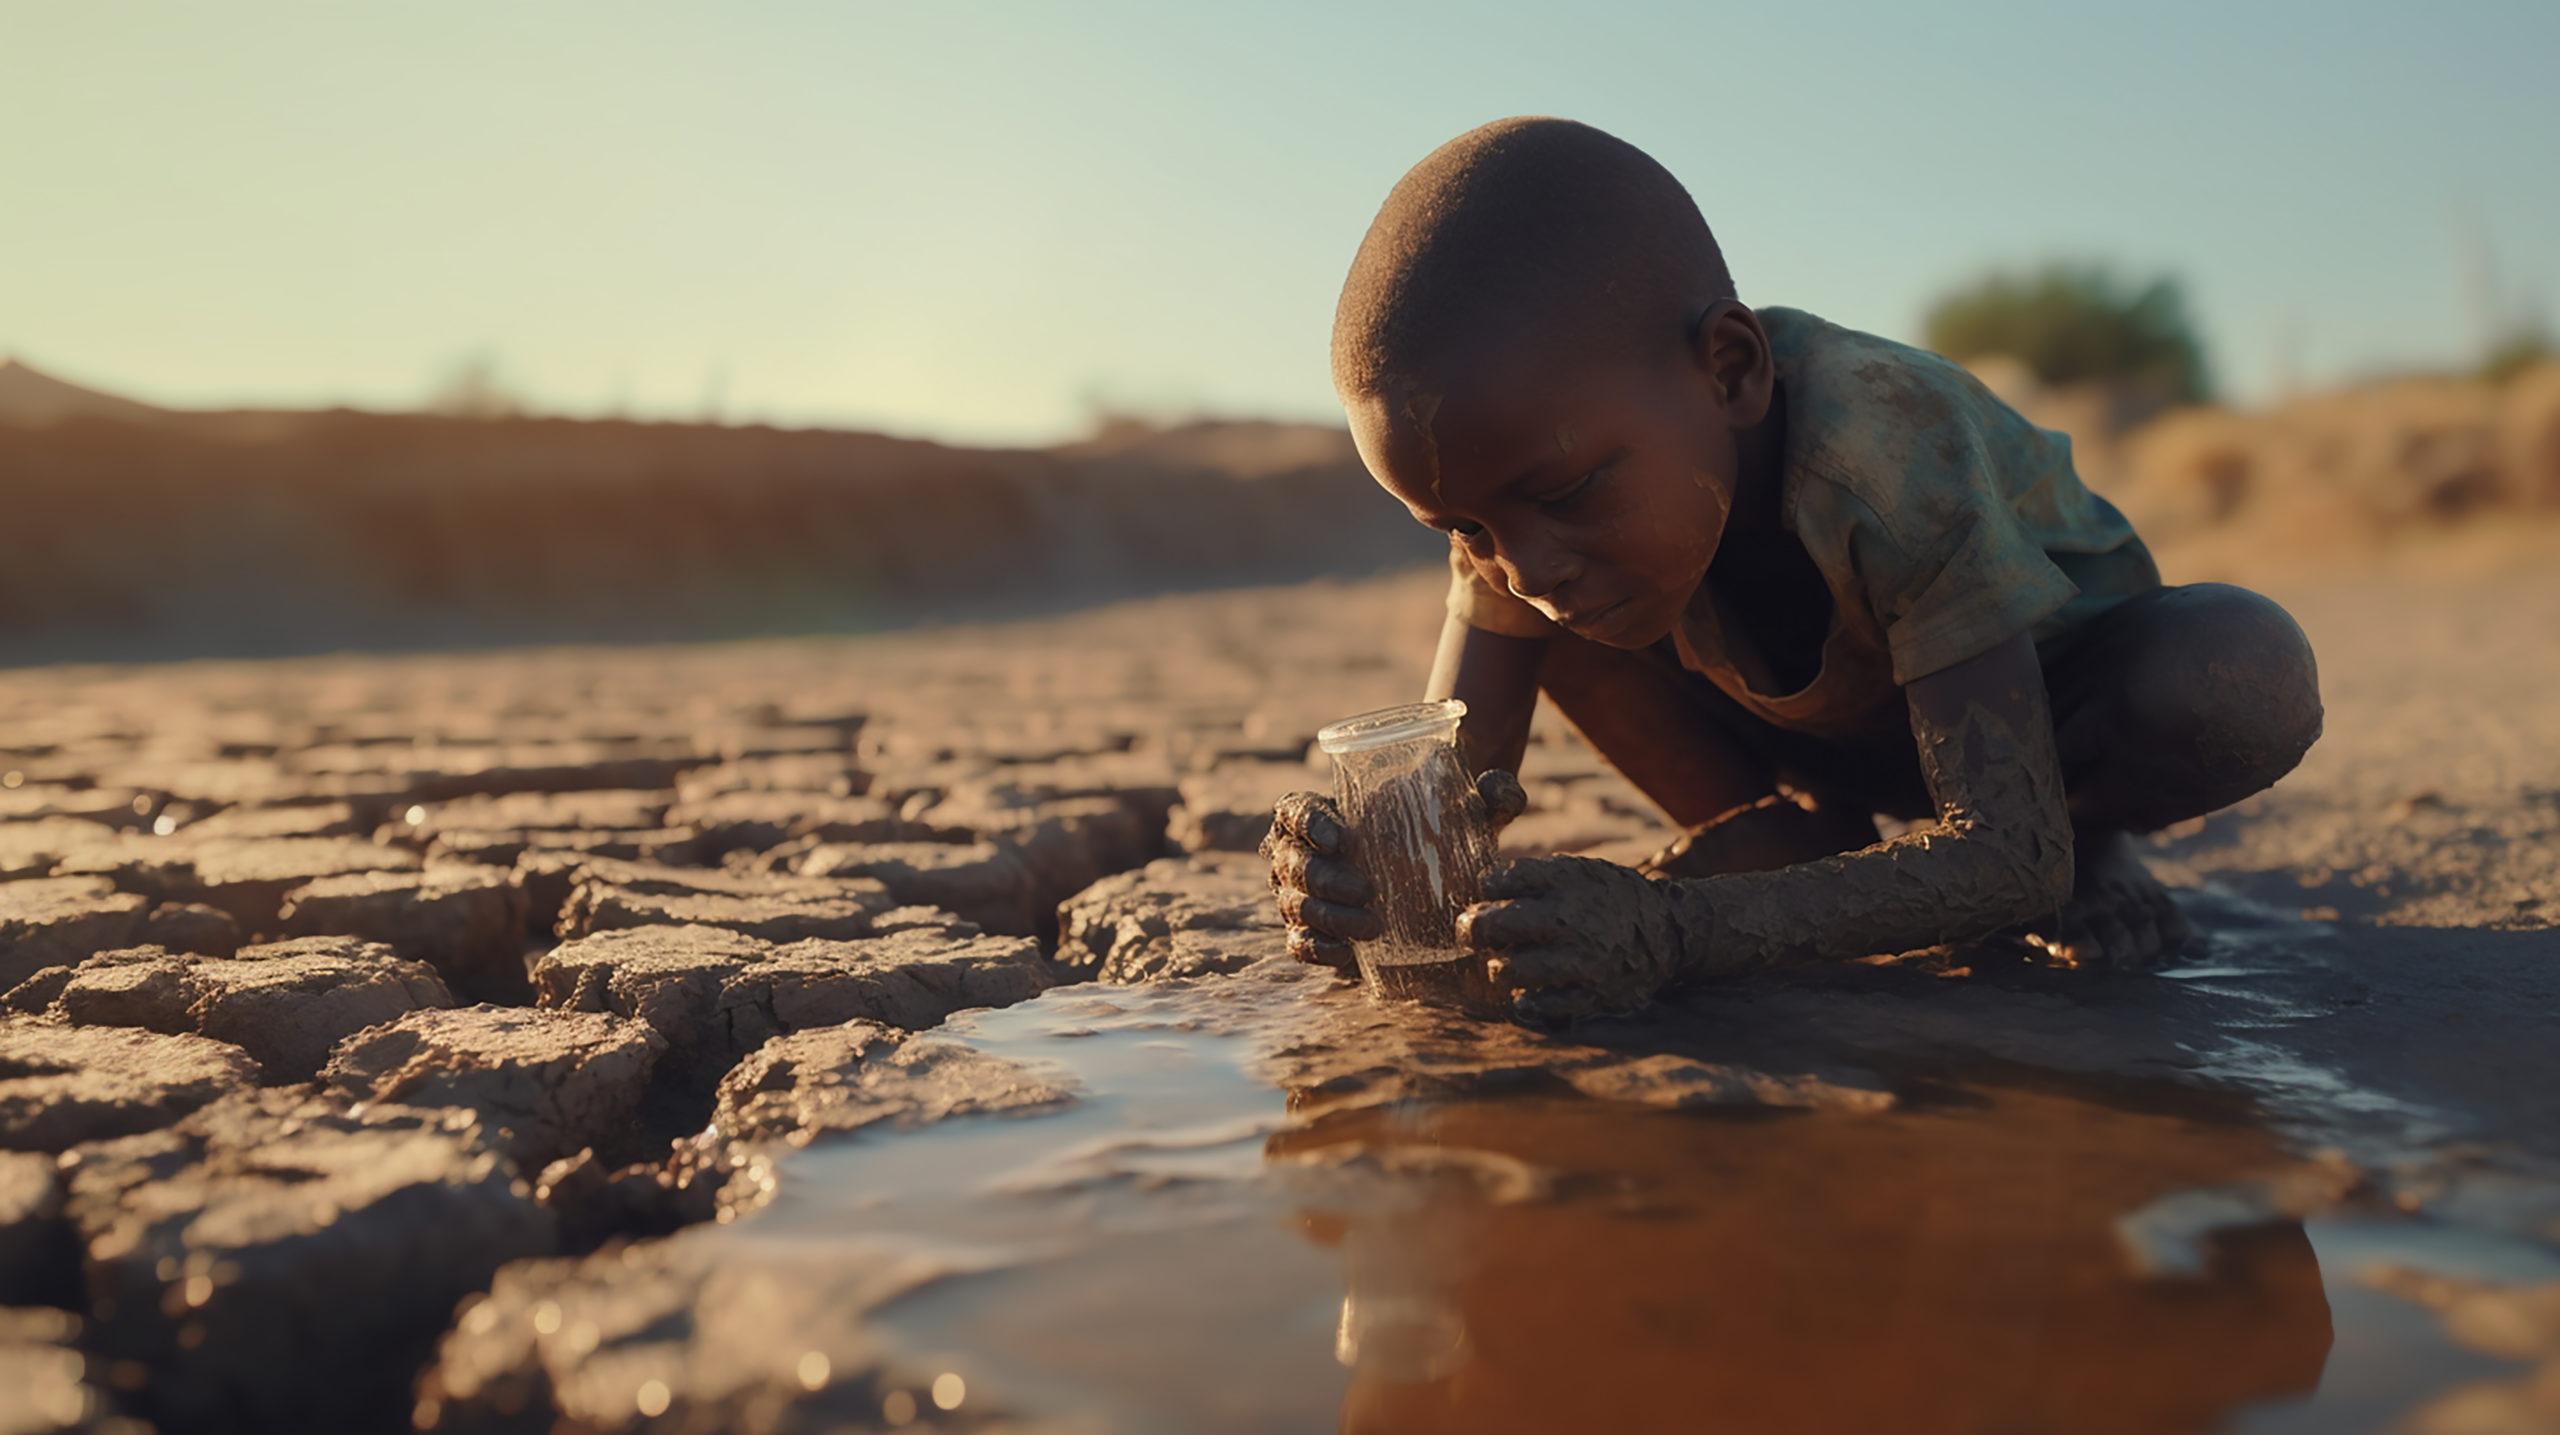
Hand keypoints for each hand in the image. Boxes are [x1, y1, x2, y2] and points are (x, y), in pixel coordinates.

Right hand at [1263, 770, 1527, 974]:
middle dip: (1325, 879)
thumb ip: (1489, 795)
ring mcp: (1299, 896)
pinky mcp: (1311, 934)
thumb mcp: (1464, 812)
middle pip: (1291, 863)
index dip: (1308, 823)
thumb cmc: (1432, 832)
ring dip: (1329, 917)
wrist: (1424, 876)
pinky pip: (1299, 945)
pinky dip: (1318, 950)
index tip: (1342, 838)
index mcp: (1320, 813)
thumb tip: (1501, 789)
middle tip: (1368, 891)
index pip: (1293, 811)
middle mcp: (1299, 853)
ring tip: (1373, 926)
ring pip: (1295, 905)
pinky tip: (1347, 955)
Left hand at [1458, 855, 1692, 1023]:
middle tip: (1472, 931)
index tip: (1487, 892)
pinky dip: (1526, 1000)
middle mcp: (1576, 919)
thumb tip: (1483, 885)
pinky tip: (1523, 993)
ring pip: (1514, 968)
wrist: (1669, 932)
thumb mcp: (1580, 872)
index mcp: (1569, 882)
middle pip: (1500, 924)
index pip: (1506, 879)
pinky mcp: (1593, 994)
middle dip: (1475, 928)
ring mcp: (1584, 959)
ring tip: (1501, 964)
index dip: (1487, 886)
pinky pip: (1544, 1004)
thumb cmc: (1610, 899)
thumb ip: (1536, 876)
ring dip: (1499, 967)